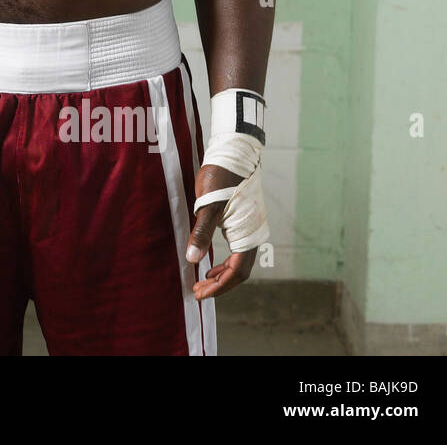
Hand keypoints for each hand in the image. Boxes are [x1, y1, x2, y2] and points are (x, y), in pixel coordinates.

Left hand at [185, 163, 256, 299]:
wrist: (234, 154)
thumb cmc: (220, 177)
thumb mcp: (207, 205)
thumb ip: (201, 233)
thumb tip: (192, 259)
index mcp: (247, 234)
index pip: (236, 272)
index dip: (218, 287)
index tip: (199, 293)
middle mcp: (253, 235)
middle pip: (239, 272)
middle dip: (218, 284)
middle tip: (197, 291)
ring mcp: (250, 229)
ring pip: (239, 263)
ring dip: (221, 275)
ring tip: (202, 281)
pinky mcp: (244, 223)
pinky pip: (237, 251)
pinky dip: (224, 262)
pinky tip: (210, 263)